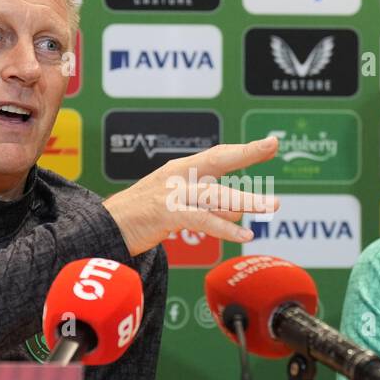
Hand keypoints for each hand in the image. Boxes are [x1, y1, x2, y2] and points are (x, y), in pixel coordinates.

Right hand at [103, 137, 280, 256]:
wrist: (106, 227)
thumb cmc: (142, 216)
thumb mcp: (177, 204)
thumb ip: (207, 206)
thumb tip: (238, 212)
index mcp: (181, 170)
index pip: (218, 154)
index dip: (244, 149)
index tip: (270, 143)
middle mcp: (178, 176)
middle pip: (218, 161)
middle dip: (246, 153)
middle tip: (273, 145)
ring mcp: (171, 193)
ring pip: (215, 194)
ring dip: (246, 200)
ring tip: (272, 205)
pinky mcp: (166, 213)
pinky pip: (202, 221)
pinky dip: (224, 229)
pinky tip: (244, 236)